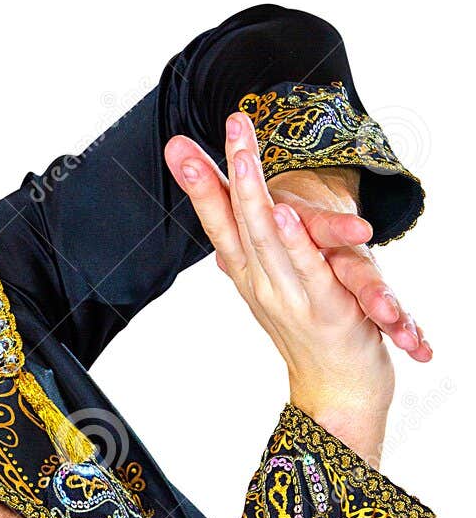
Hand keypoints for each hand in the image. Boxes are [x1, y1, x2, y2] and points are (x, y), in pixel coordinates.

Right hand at [162, 109, 395, 434]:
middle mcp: (261, 284)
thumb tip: (223, 239)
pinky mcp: (324, 309)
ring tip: (244, 160)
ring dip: (254, 198)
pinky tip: (286, 213)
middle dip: (227, 170)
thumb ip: (255, 259)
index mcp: (249, 275)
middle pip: (236, 220)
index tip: (179, 144)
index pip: (217, 220)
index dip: (199, 182)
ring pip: (266, 239)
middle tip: (225, 124)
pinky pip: (306, 270)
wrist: (339, 393)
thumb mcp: (275, 290)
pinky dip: (296, 241)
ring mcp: (289, 297)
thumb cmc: (312, 335)